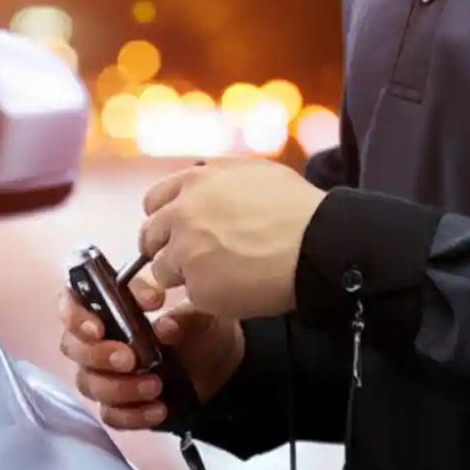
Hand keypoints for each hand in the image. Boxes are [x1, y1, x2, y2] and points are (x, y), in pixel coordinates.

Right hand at [57, 278, 243, 430]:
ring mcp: (109, 375)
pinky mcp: (124, 405)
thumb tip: (162, 326)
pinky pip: (112, 416)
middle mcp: (101, 339)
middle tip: (129, 359)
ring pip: (90, 384)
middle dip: (97, 355)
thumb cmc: (201, 324)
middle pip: (73, 348)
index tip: (98, 327)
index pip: (72, 303)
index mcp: (111, 306)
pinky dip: (134, 414)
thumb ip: (178, 309)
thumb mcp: (198, 305)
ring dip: (119, 386)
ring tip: (156, 385)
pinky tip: (160, 408)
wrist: (228, 362)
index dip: (75, 316)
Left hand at [139, 159, 325, 319]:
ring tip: (222, 277)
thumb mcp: (256, 172)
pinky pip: (189, 295)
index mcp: (197, 180)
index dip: (165, 218)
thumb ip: (221, 177)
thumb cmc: (299, 209)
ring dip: (185, 275)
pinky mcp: (197, 284)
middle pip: (149, 235)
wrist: (319, 243)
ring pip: (162, 270)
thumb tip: (206, 181)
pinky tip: (235, 289)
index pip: (155, 200)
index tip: (178, 231)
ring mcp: (186, 248)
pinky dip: (206, 297)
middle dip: (165, 249)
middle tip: (191, 261)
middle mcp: (183, 211)